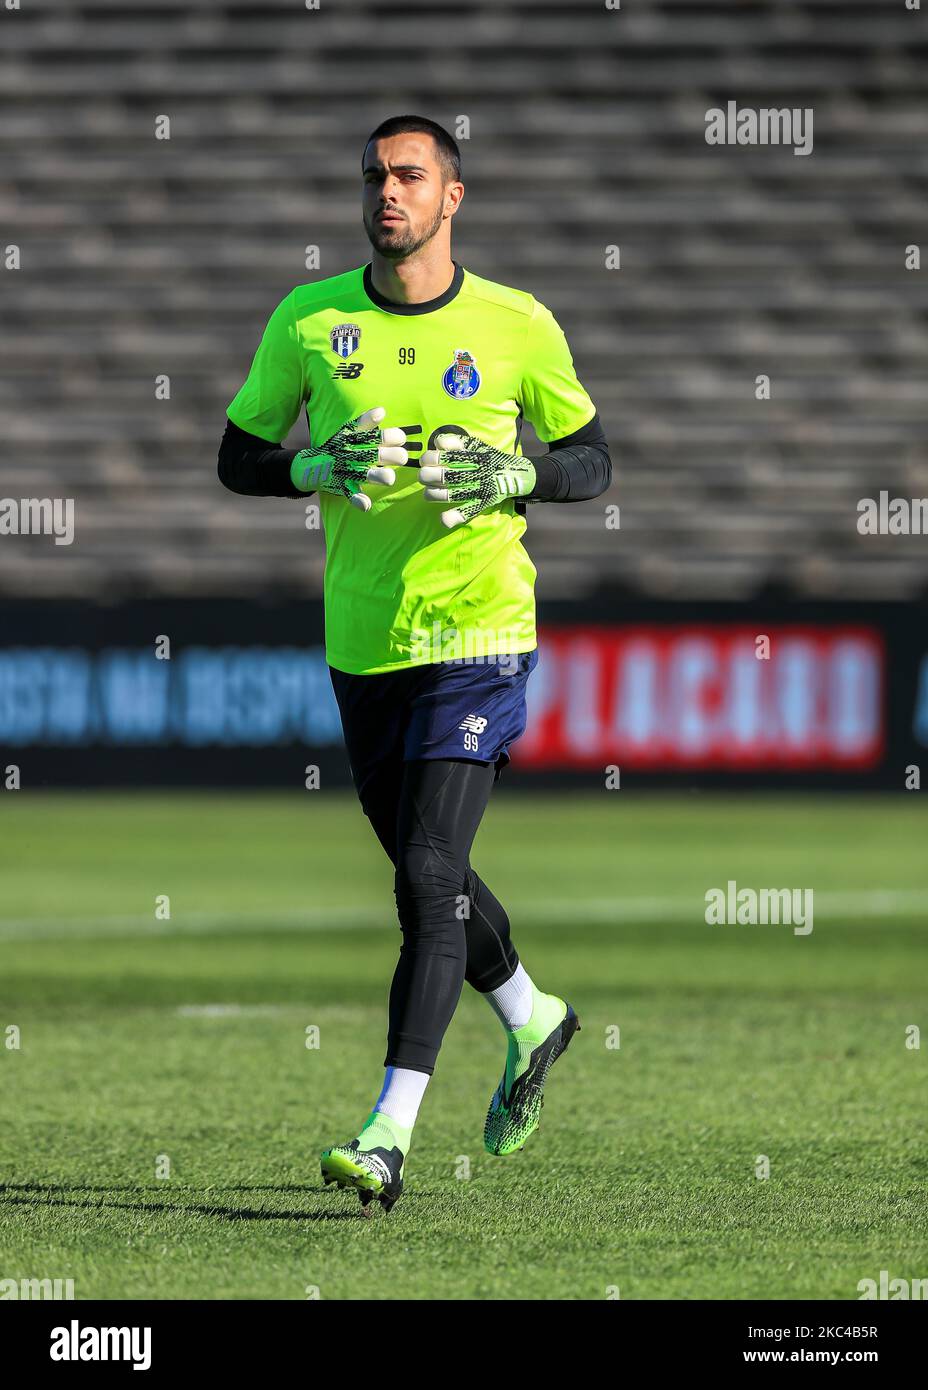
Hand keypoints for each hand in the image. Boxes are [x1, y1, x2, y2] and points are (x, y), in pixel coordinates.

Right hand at [291, 407, 406, 509]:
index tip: (401, 439)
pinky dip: (357, 500)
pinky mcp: (340, 486)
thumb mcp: (347, 432)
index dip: (391, 436)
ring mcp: (345, 471)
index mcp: (354, 440)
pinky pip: (349, 494)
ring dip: (377, 475)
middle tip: (402, 458)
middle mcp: (351, 454)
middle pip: (374, 453)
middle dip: (391, 456)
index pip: (375, 434)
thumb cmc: (337, 447)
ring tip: (389, 478)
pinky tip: (366, 505)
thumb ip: (365, 422)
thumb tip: (382, 411)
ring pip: (363, 474)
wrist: (311, 466)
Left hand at [418, 431, 535, 527]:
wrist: (514, 474)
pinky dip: (453, 517)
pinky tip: (443, 519)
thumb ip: (456, 441)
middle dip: (427, 476)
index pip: (444, 456)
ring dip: (432, 494)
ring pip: (449, 495)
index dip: (429, 458)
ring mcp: (478, 490)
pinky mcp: (482, 504)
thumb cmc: (489, 458)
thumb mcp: (475, 443)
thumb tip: (438, 443)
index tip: (425, 461)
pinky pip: (467, 512)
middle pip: (443, 476)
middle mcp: (474, 473)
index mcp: (472, 457)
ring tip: (427, 492)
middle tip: (423, 476)